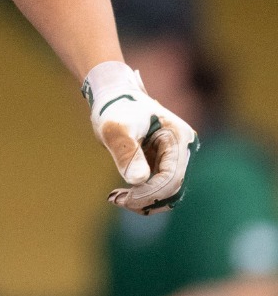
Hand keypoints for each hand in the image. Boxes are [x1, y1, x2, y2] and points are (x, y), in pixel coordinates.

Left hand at [86, 61, 198, 213]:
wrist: (112, 95)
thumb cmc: (113, 108)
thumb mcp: (115, 129)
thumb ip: (126, 152)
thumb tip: (138, 181)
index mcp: (178, 138)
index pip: (172, 177)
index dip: (150, 193)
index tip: (124, 199)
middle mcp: (182, 149)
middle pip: (172, 188)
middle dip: (146, 199)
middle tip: (116, 200)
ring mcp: (175, 157)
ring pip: (166, 191)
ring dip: (144, 199)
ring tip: (116, 198)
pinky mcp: (164, 163)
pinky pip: (158, 186)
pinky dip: (142, 194)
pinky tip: (120, 194)